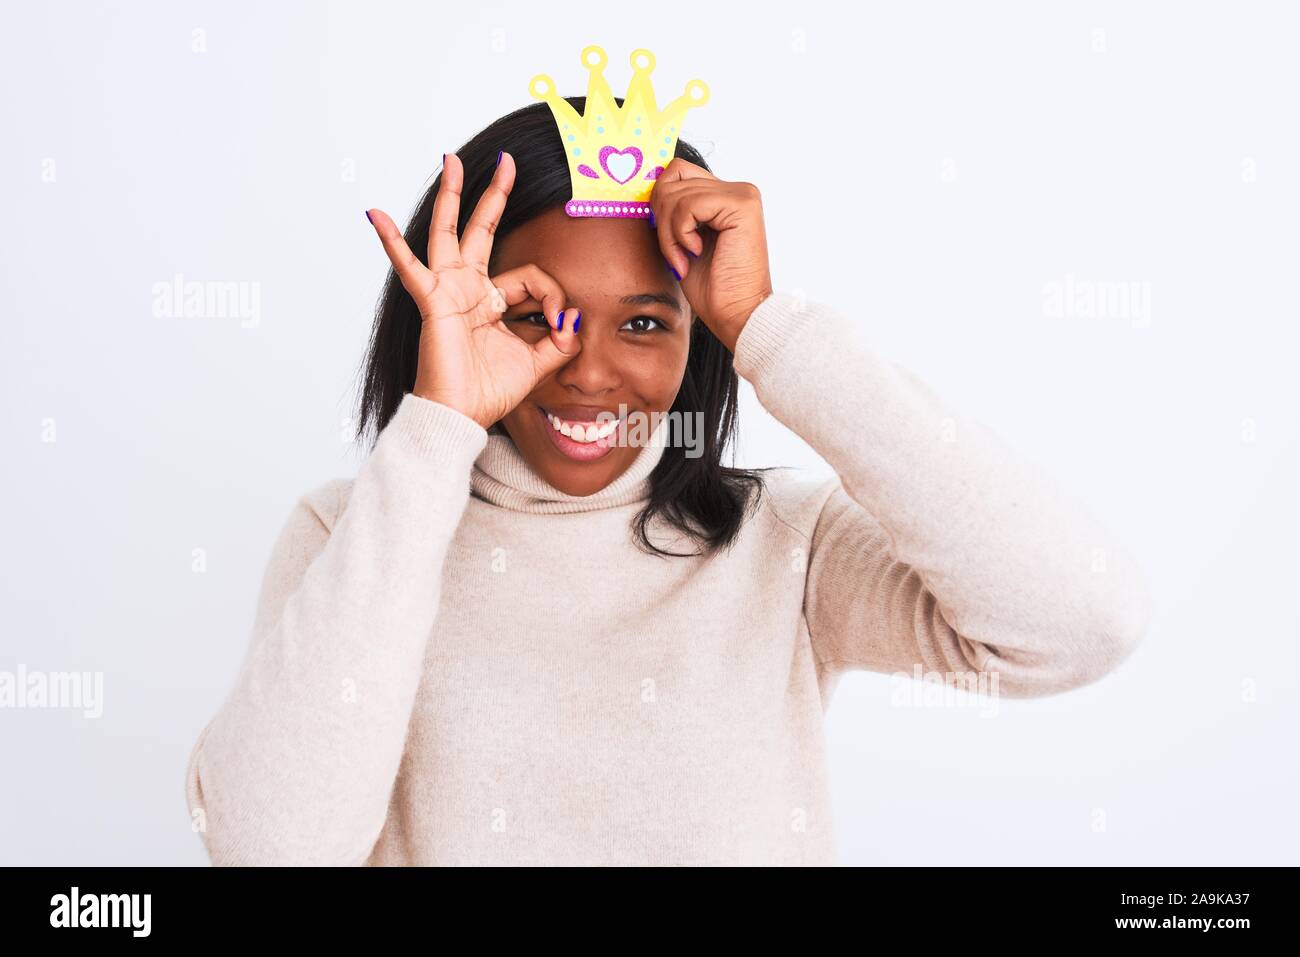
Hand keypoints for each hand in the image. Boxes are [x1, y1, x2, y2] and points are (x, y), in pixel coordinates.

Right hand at [366, 152, 579, 429]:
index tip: (561, 324)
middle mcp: (468, 289)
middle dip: (494, 195)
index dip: (554, 296)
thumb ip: (560, 341)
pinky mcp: (431, 301)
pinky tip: (375, 214)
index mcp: (491, 302)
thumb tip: (574, 319)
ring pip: (449, 232)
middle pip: (481, 230)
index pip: (531, 277)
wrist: (460, 415)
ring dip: (451, 195)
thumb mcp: (538, 364)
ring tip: (450, 160)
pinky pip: (410, 266)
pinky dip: (393, 241)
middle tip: (505, 162)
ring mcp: (447, 291)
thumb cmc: (489, 392)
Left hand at [648, 158, 773, 352]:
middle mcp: (737, 189)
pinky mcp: (741, 204)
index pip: (677, 172)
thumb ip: (673, 211)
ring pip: (677, 193)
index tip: (665, 237)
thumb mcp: (682, 240)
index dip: (660, 201)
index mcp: (724, 195)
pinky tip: (695, 252)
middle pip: (673, 178)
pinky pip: (688, 204)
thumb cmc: (711, 287)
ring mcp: (742, 194)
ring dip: (670, 233)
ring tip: (684, 258)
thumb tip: (647, 188)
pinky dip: (680, 233)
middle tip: (675, 254)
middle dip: (662, 220)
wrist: (735, 314)